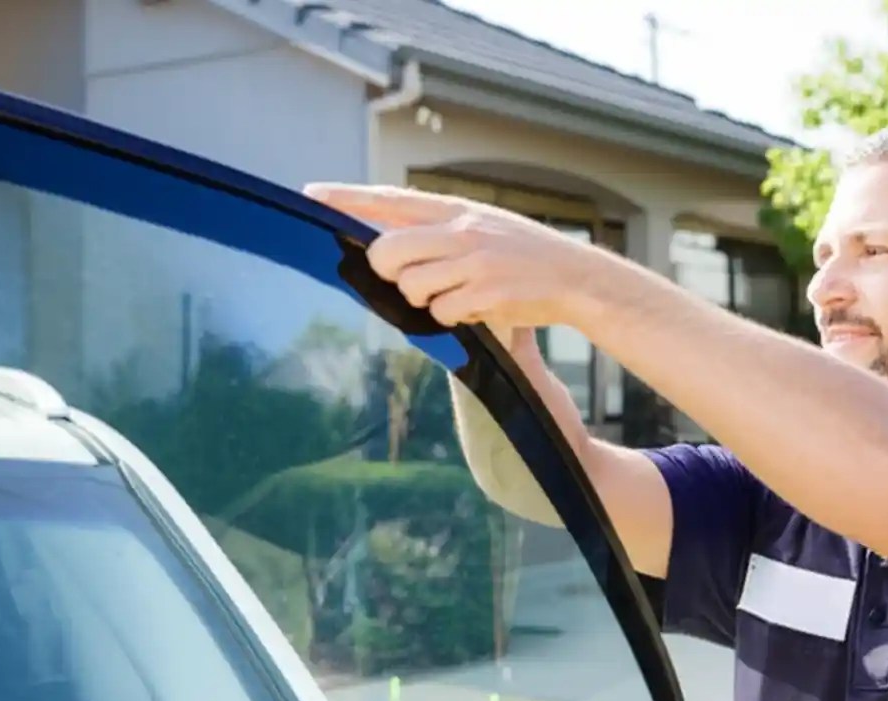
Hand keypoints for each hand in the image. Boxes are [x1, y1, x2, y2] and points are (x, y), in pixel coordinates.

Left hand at [304, 183, 602, 347]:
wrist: (576, 277)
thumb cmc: (524, 256)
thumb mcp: (483, 226)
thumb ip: (438, 230)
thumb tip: (385, 244)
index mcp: (457, 209)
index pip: (389, 200)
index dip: (347, 197)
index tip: (311, 195)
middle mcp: (461, 230)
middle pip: (387, 251)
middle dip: (387, 272)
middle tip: (410, 278)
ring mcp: (474, 262)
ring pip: (411, 287)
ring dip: (427, 300)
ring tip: (459, 294)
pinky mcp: (486, 294)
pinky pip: (442, 313)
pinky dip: (454, 317)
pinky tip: (479, 308)